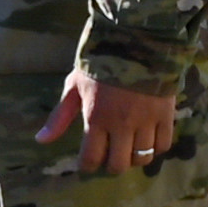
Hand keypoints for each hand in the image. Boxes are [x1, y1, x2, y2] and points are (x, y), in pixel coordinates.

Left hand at [38, 70, 178, 175]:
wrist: (136, 40)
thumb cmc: (100, 62)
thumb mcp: (75, 86)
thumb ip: (60, 116)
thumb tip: (41, 140)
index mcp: (96, 118)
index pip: (91, 158)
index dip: (88, 166)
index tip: (88, 163)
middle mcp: (122, 125)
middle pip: (118, 165)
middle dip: (111, 165)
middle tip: (110, 155)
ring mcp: (146, 121)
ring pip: (142, 158)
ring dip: (134, 158)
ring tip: (129, 147)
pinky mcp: (166, 115)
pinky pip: (164, 145)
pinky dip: (156, 148)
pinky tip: (148, 139)